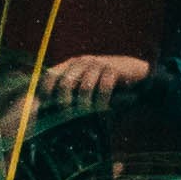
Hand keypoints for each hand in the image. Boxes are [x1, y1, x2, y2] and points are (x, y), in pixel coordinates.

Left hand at [2, 50, 155, 145]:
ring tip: (87, 115)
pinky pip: (104, 87)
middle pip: (65, 82)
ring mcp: (97, 64)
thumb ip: (71, 94)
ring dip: (85, 104)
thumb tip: (51, 115)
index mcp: (70, 65)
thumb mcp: (86, 85)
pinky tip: (103, 108)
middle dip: (65, 102)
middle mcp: (81, 62)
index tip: (45, 109)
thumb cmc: (105, 84)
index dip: (46, 92)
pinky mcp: (112, 69)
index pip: (50, 75)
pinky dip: (102, 100)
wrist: (134, 74)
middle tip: (67, 117)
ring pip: (84, 87)